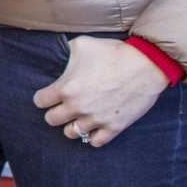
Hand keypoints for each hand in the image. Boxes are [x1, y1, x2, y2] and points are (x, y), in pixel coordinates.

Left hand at [34, 36, 167, 148]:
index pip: (40, 101)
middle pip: (51, 120)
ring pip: (71, 133)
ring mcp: (96, 119)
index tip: (49, 95)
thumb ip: (64, 52)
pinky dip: (92, 136)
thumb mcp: (82, 44)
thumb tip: (56, 53)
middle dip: (54, 112)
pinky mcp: (114, 127)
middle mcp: (78, 107)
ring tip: (77, 116)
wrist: (146, 65)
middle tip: (62, 106)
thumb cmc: (113, 53)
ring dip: (72, 125)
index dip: (43, 97)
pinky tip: (94, 126)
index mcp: (66, 88)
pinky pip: (95, 142)